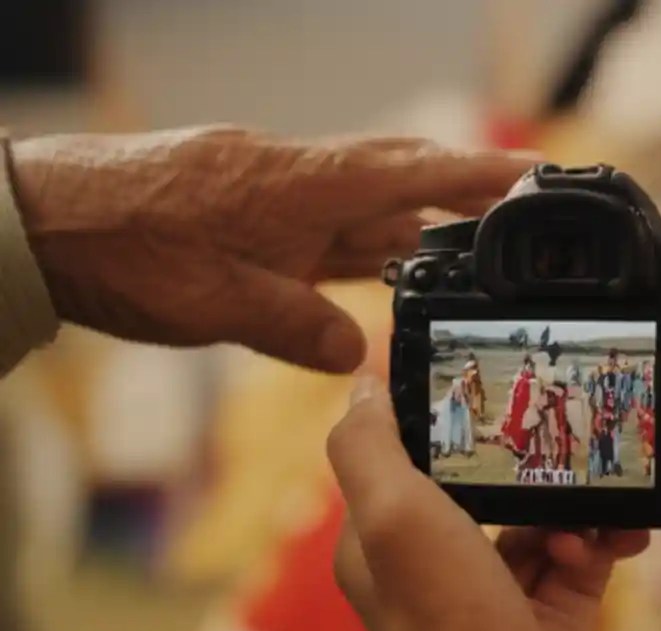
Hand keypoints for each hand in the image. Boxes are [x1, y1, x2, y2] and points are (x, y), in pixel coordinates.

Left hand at [10, 126, 532, 371]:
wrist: (41, 219)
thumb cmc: (121, 250)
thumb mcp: (216, 303)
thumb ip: (295, 326)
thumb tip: (354, 352)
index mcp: (300, 186)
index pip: (411, 172)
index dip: (479, 172)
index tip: (535, 175)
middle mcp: (296, 178)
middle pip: (399, 177)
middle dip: (462, 194)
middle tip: (518, 217)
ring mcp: (272, 192)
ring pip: (362, 205)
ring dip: (412, 225)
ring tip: (466, 257)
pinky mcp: (249, 212)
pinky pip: (325, 224)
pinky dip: (360, 245)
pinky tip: (378, 272)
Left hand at [330, 376, 647, 630]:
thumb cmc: (442, 615)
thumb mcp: (391, 513)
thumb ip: (370, 444)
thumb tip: (365, 384)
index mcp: (385, 538)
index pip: (409, 459)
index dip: (445, 423)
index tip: (489, 385)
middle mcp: (438, 563)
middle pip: (486, 484)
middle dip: (529, 460)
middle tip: (566, 429)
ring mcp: (499, 590)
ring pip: (543, 517)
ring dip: (576, 505)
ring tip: (597, 508)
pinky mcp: (553, 612)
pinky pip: (585, 555)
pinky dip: (606, 540)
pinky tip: (618, 538)